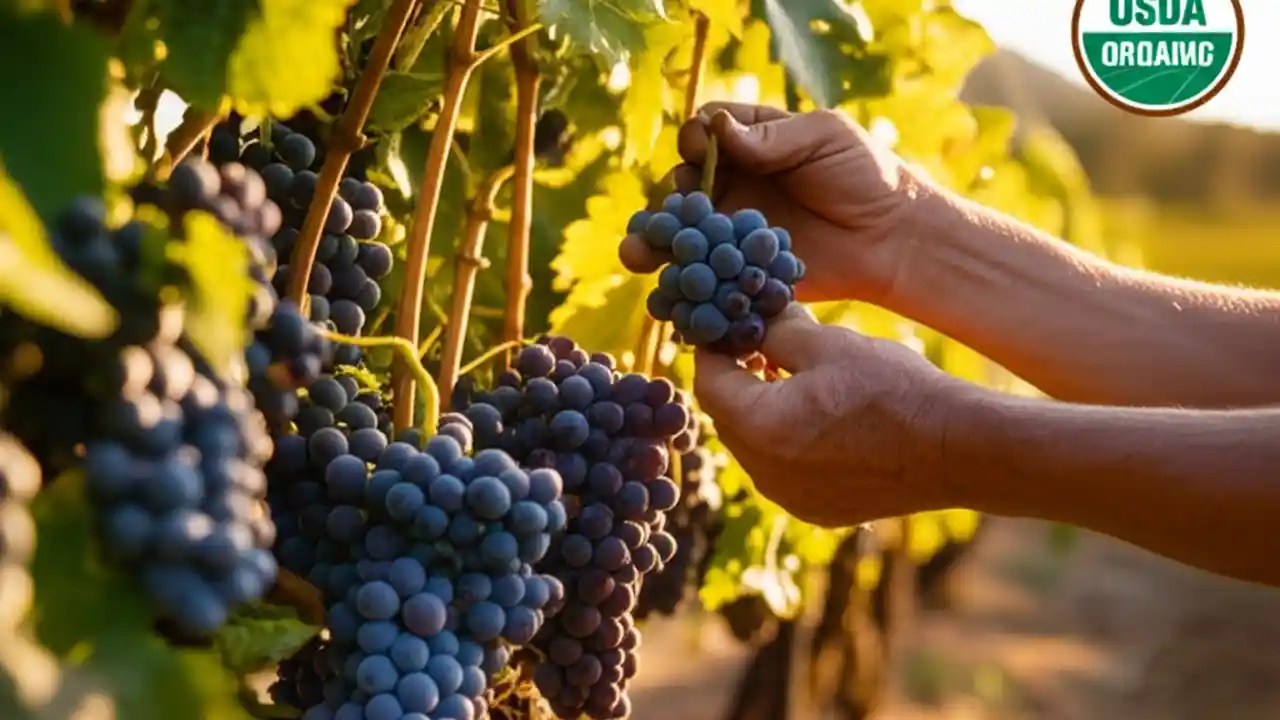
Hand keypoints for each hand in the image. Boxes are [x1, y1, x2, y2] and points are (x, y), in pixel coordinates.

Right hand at [619, 102, 935, 303]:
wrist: (894, 239)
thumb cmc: (866, 175)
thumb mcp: (825, 138)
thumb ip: (774, 137)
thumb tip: (719, 130)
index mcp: (749, 144)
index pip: (704, 135)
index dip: (696, 141)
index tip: (701, 150)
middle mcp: (732, 185)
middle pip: (681, 188)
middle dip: (664, 201)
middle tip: (661, 213)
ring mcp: (732, 232)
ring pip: (680, 236)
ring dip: (653, 244)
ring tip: (637, 254)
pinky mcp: (740, 272)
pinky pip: (703, 278)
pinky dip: (682, 285)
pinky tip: (665, 292)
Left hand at [694, 305, 962, 526]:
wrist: (956, 450)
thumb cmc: (893, 390)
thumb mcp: (829, 344)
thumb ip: (776, 331)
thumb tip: (750, 317)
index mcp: (759, 426)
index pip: (707, 381)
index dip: (712, 348)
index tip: (726, 326)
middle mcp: (765, 472)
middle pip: (726, 416)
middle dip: (736, 379)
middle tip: (757, 346)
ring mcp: (790, 496)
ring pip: (753, 445)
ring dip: (760, 410)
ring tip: (791, 376)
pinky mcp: (816, 509)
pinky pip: (782, 469)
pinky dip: (785, 440)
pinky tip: (818, 415)